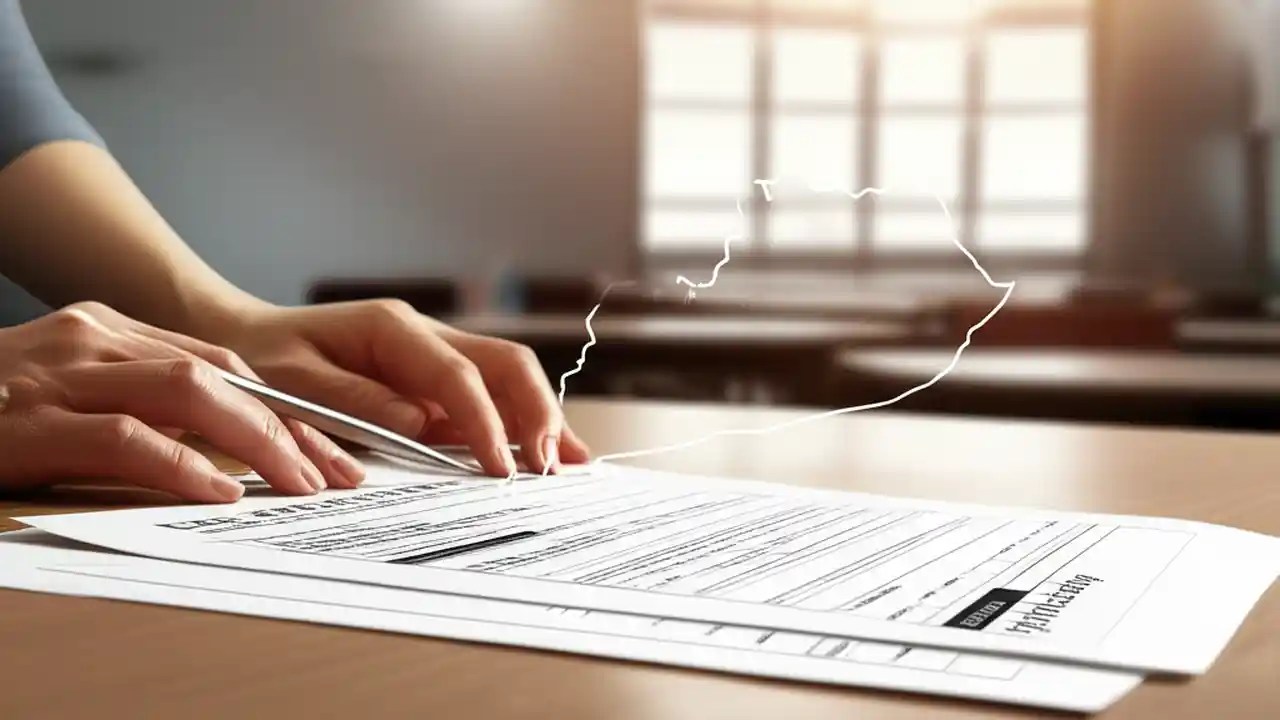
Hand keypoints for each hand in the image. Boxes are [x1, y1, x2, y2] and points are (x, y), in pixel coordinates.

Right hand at [0, 302, 363, 501]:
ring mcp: (60, 374)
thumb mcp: (72, 392)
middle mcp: (94, 338)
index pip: (224, 365)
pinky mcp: (28, 420)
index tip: (329, 451)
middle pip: (222, 375)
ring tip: (300, 484)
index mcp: (110, 331)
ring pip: (189, 392)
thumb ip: (138, 402)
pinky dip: (181, 464)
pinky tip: (220, 492)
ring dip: (258, 441)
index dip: (283, 409)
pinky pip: (125, 436)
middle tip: (335, 475)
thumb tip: (225, 447)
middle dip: (290, 426)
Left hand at [196, 300, 590, 475]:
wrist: (242, 336)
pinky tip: (545, 452)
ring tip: (570, 463)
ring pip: (507, 376)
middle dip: (536, 413)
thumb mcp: (293, 381)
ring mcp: (434, 354)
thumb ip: (356, 400)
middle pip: (504, 364)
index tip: (500, 469)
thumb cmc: (263, 360)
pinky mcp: (434, 378)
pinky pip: (489, 395)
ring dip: (540, 418)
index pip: (458, 376)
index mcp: (392, 329)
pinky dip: (520, 423)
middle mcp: (424, 334)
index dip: (485, 423)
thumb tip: (421, 424)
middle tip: (550, 468)